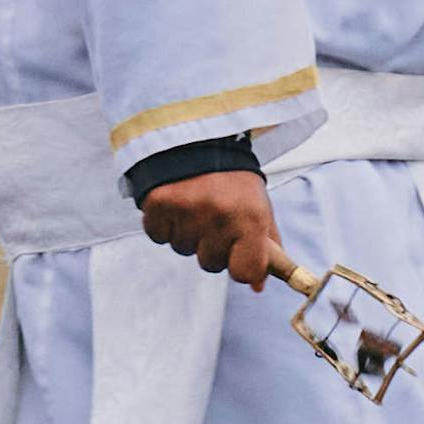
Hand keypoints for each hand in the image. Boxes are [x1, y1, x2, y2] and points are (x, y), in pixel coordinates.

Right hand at [134, 155, 287, 287]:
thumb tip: (258, 286)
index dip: (241, 266)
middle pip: (210, 264)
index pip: (245, 273)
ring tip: (194, 204)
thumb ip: (265, 247)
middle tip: (215, 218)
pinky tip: (175, 203)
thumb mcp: (259, 206)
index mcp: (250, 218)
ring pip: (183, 249)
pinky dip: (164, 224)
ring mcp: (186, 211)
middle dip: (212, 246)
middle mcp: (219, 216)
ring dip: (187, 233)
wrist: (197, 136)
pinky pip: (158, 235)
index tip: (239, 255)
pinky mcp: (158, 203)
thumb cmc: (233, 177)